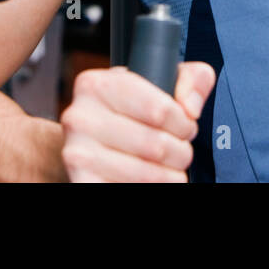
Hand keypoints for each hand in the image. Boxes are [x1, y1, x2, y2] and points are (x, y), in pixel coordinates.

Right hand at [61, 61, 216, 181]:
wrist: (94, 143)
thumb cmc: (134, 110)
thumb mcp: (164, 81)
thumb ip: (192, 79)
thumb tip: (190, 108)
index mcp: (98, 85)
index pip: (160, 110)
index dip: (183, 124)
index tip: (185, 127)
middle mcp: (80, 117)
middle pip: (156, 146)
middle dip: (180, 152)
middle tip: (179, 150)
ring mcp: (76, 153)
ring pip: (147, 174)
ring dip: (170, 175)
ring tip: (168, 167)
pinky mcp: (80, 182)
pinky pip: (130, 189)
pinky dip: (150, 188)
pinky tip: (148, 180)